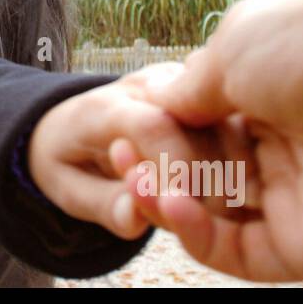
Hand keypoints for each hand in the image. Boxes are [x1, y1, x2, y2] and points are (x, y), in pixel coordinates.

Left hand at [28, 63, 247, 240]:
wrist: (68, 125)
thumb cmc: (68, 161)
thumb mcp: (68, 189)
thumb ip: (103, 205)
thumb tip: (136, 218)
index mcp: (103, 107)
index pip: (152, 128)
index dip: (177, 171)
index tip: (192, 212)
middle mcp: (143, 86)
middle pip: (195, 126)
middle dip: (207, 179)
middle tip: (205, 220)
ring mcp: (174, 83)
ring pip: (221, 123)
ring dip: (227, 170)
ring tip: (212, 208)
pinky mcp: (196, 88)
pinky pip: (229, 121)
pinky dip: (234, 157)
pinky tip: (226, 186)